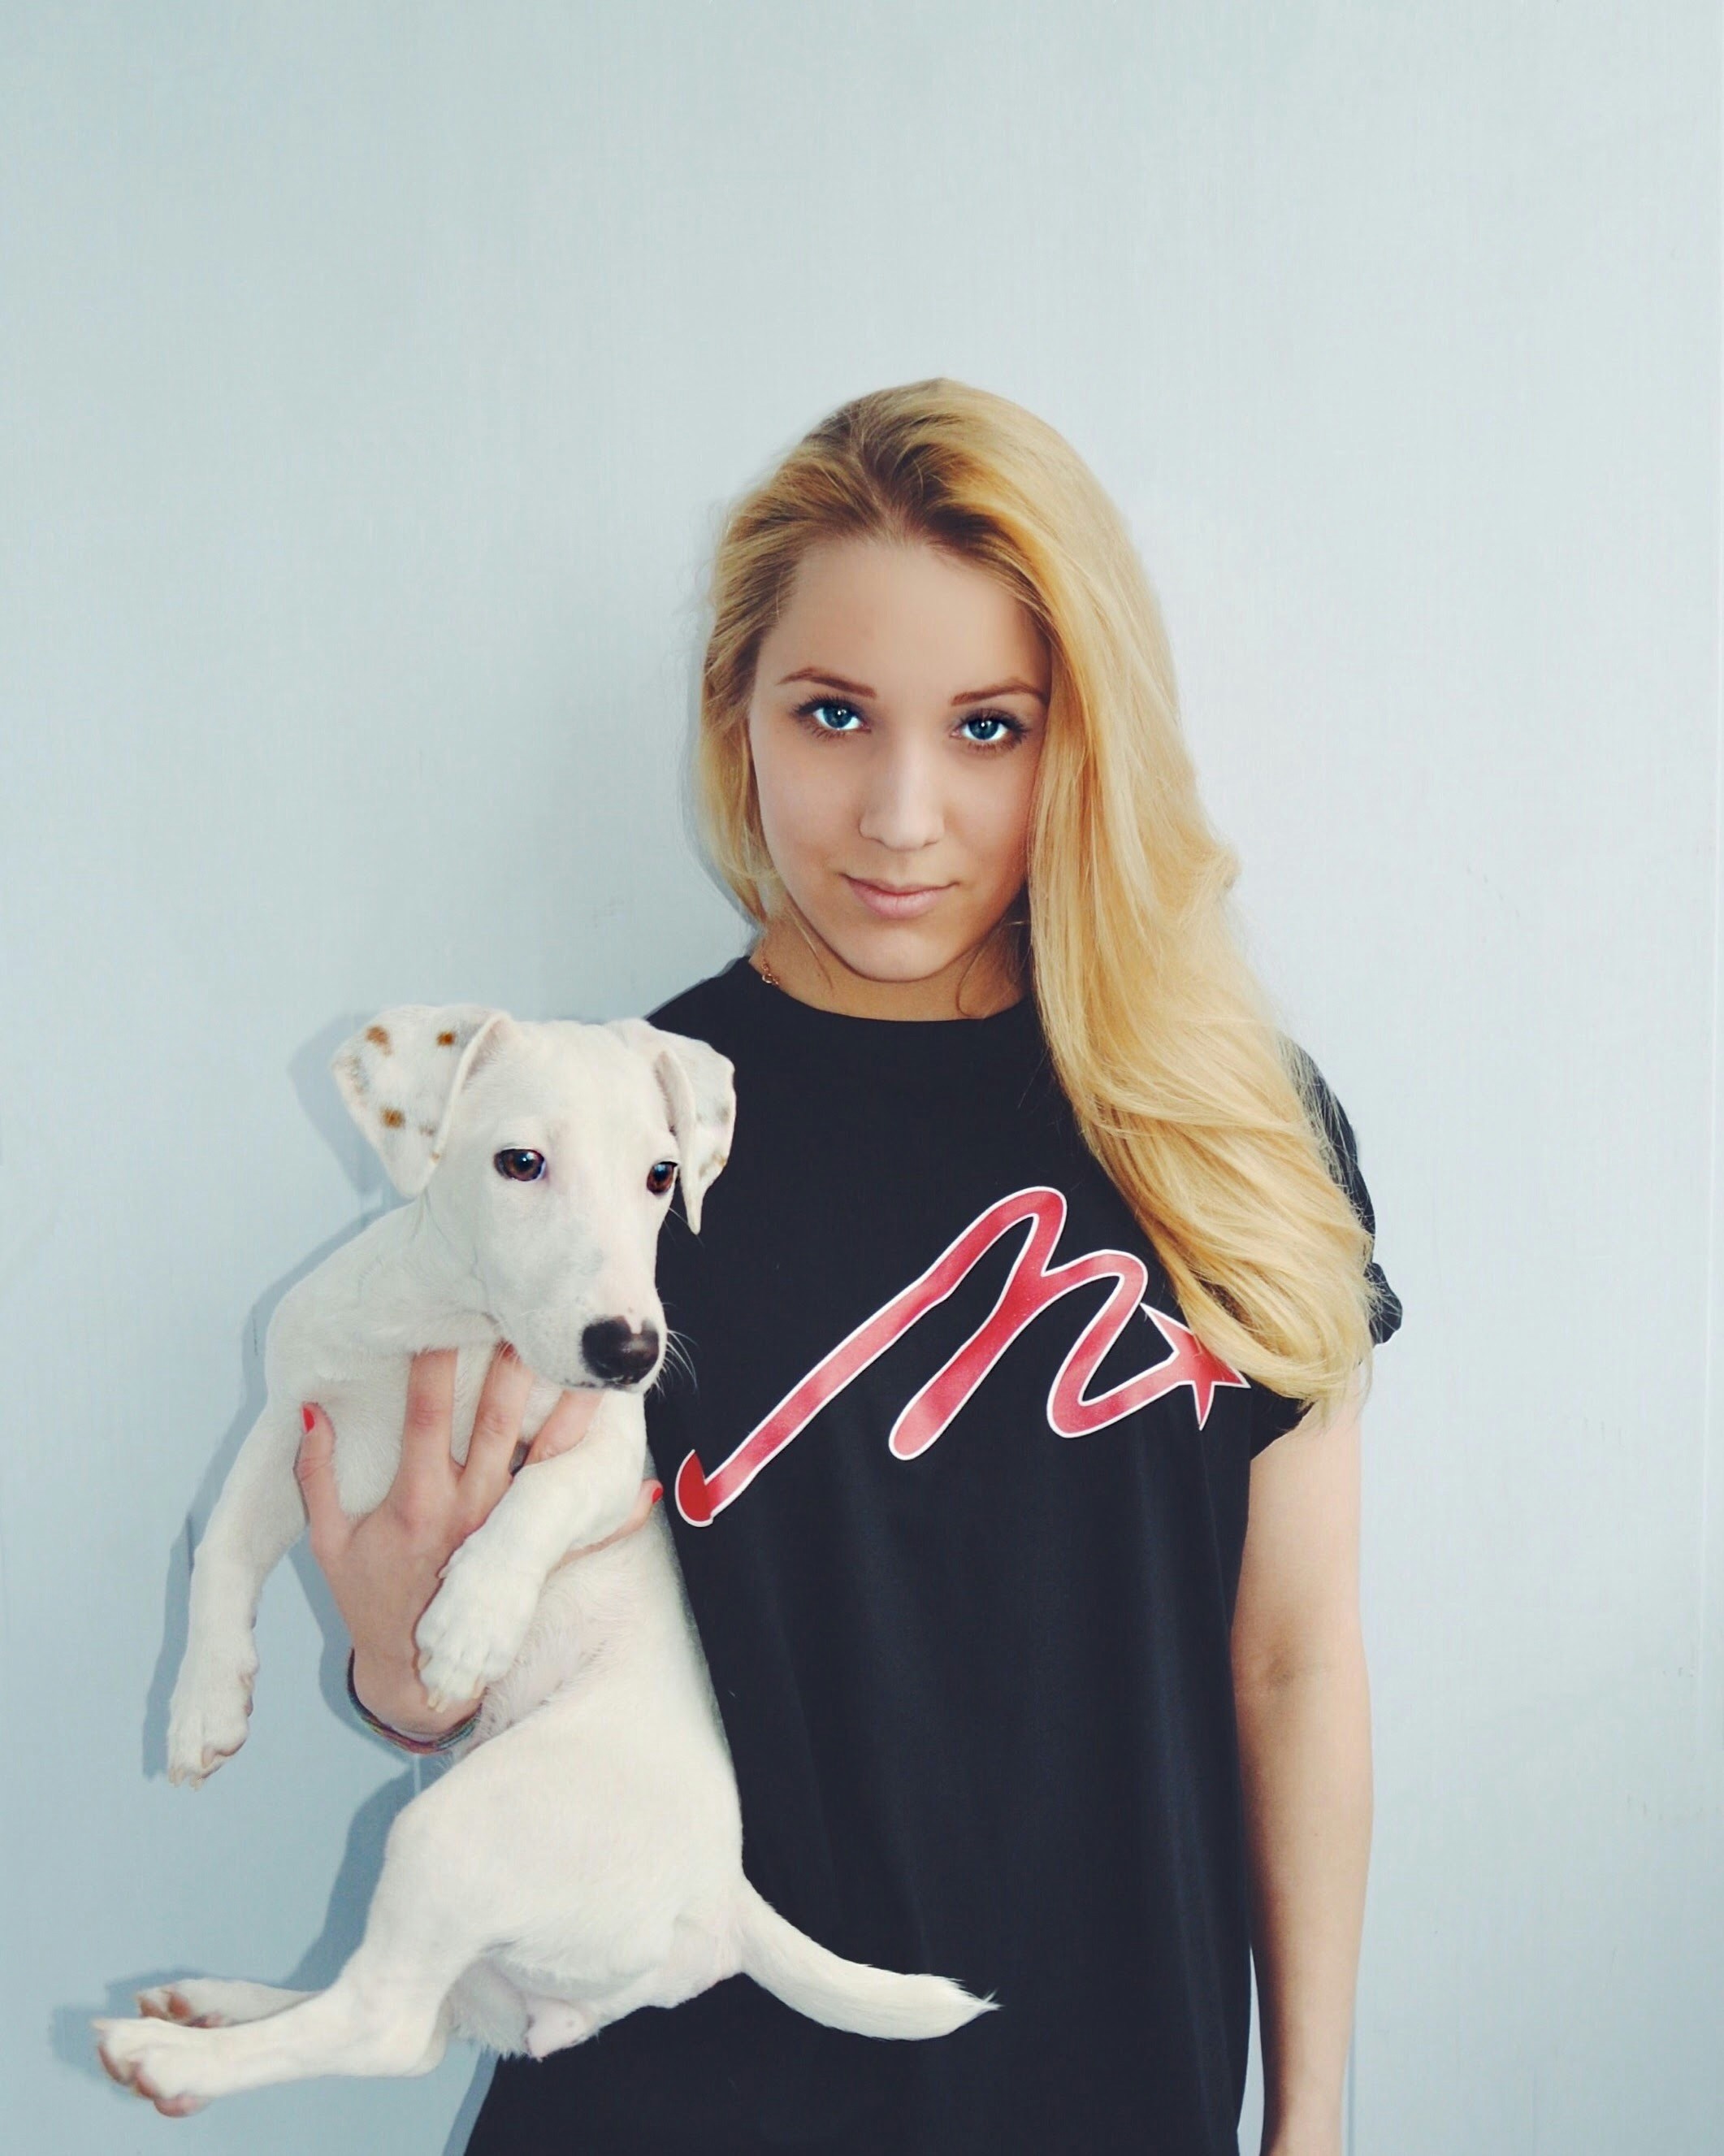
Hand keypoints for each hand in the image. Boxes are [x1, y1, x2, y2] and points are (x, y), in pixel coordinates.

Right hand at [295, 1343, 601, 1738]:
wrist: (414, 1675)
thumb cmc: (368, 1600)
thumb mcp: (328, 1543)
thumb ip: (315, 1476)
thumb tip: (310, 1411)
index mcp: (416, 1500)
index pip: (426, 1416)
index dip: (435, 1367)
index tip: (445, 1318)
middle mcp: (468, 1507)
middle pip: (498, 1424)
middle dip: (514, 1368)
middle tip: (532, 1316)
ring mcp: (504, 1529)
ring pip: (547, 1460)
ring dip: (572, 1414)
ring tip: (597, 1369)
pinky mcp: (528, 1554)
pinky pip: (575, 1528)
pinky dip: (614, 1513)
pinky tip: (643, 1484)